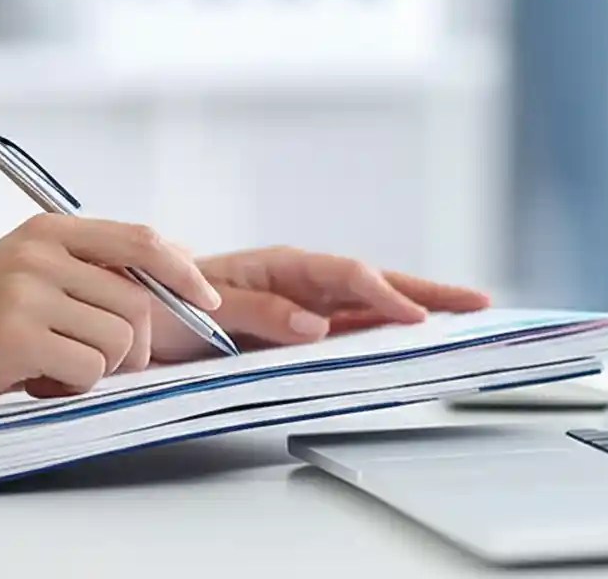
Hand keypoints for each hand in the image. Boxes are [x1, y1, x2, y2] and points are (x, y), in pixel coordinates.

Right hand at [0, 215, 219, 420]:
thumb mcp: (32, 277)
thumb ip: (94, 270)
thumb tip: (181, 270)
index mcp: (49, 230)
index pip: (143, 241)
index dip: (186, 273)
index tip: (209, 303)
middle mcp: (40, 252)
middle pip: (140, 303)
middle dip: (136, 347)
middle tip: (95, 363)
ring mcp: (26, 291)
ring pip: (120, 340)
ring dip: (98, 369)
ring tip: (50, 367)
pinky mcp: (16, 335)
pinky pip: (90, 369)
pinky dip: (72, 386)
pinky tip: (32, 381)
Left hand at [149, 247, 490, 361]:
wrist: (129, 317)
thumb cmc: (159, 302)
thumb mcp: (202, 307)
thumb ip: (258, 311)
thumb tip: (314, 325)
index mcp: (279, 266)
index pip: (343, 276)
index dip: (382, 295)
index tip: (414, 316)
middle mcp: (301, 283)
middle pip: (375, 284)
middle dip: (427, 292)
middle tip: (479, 302)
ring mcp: (305, 308)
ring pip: (373, 307)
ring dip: (418, 310)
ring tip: (467, 316)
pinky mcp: (302, 333)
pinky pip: (354, 331)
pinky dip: (389, 332)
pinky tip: (417, 341)